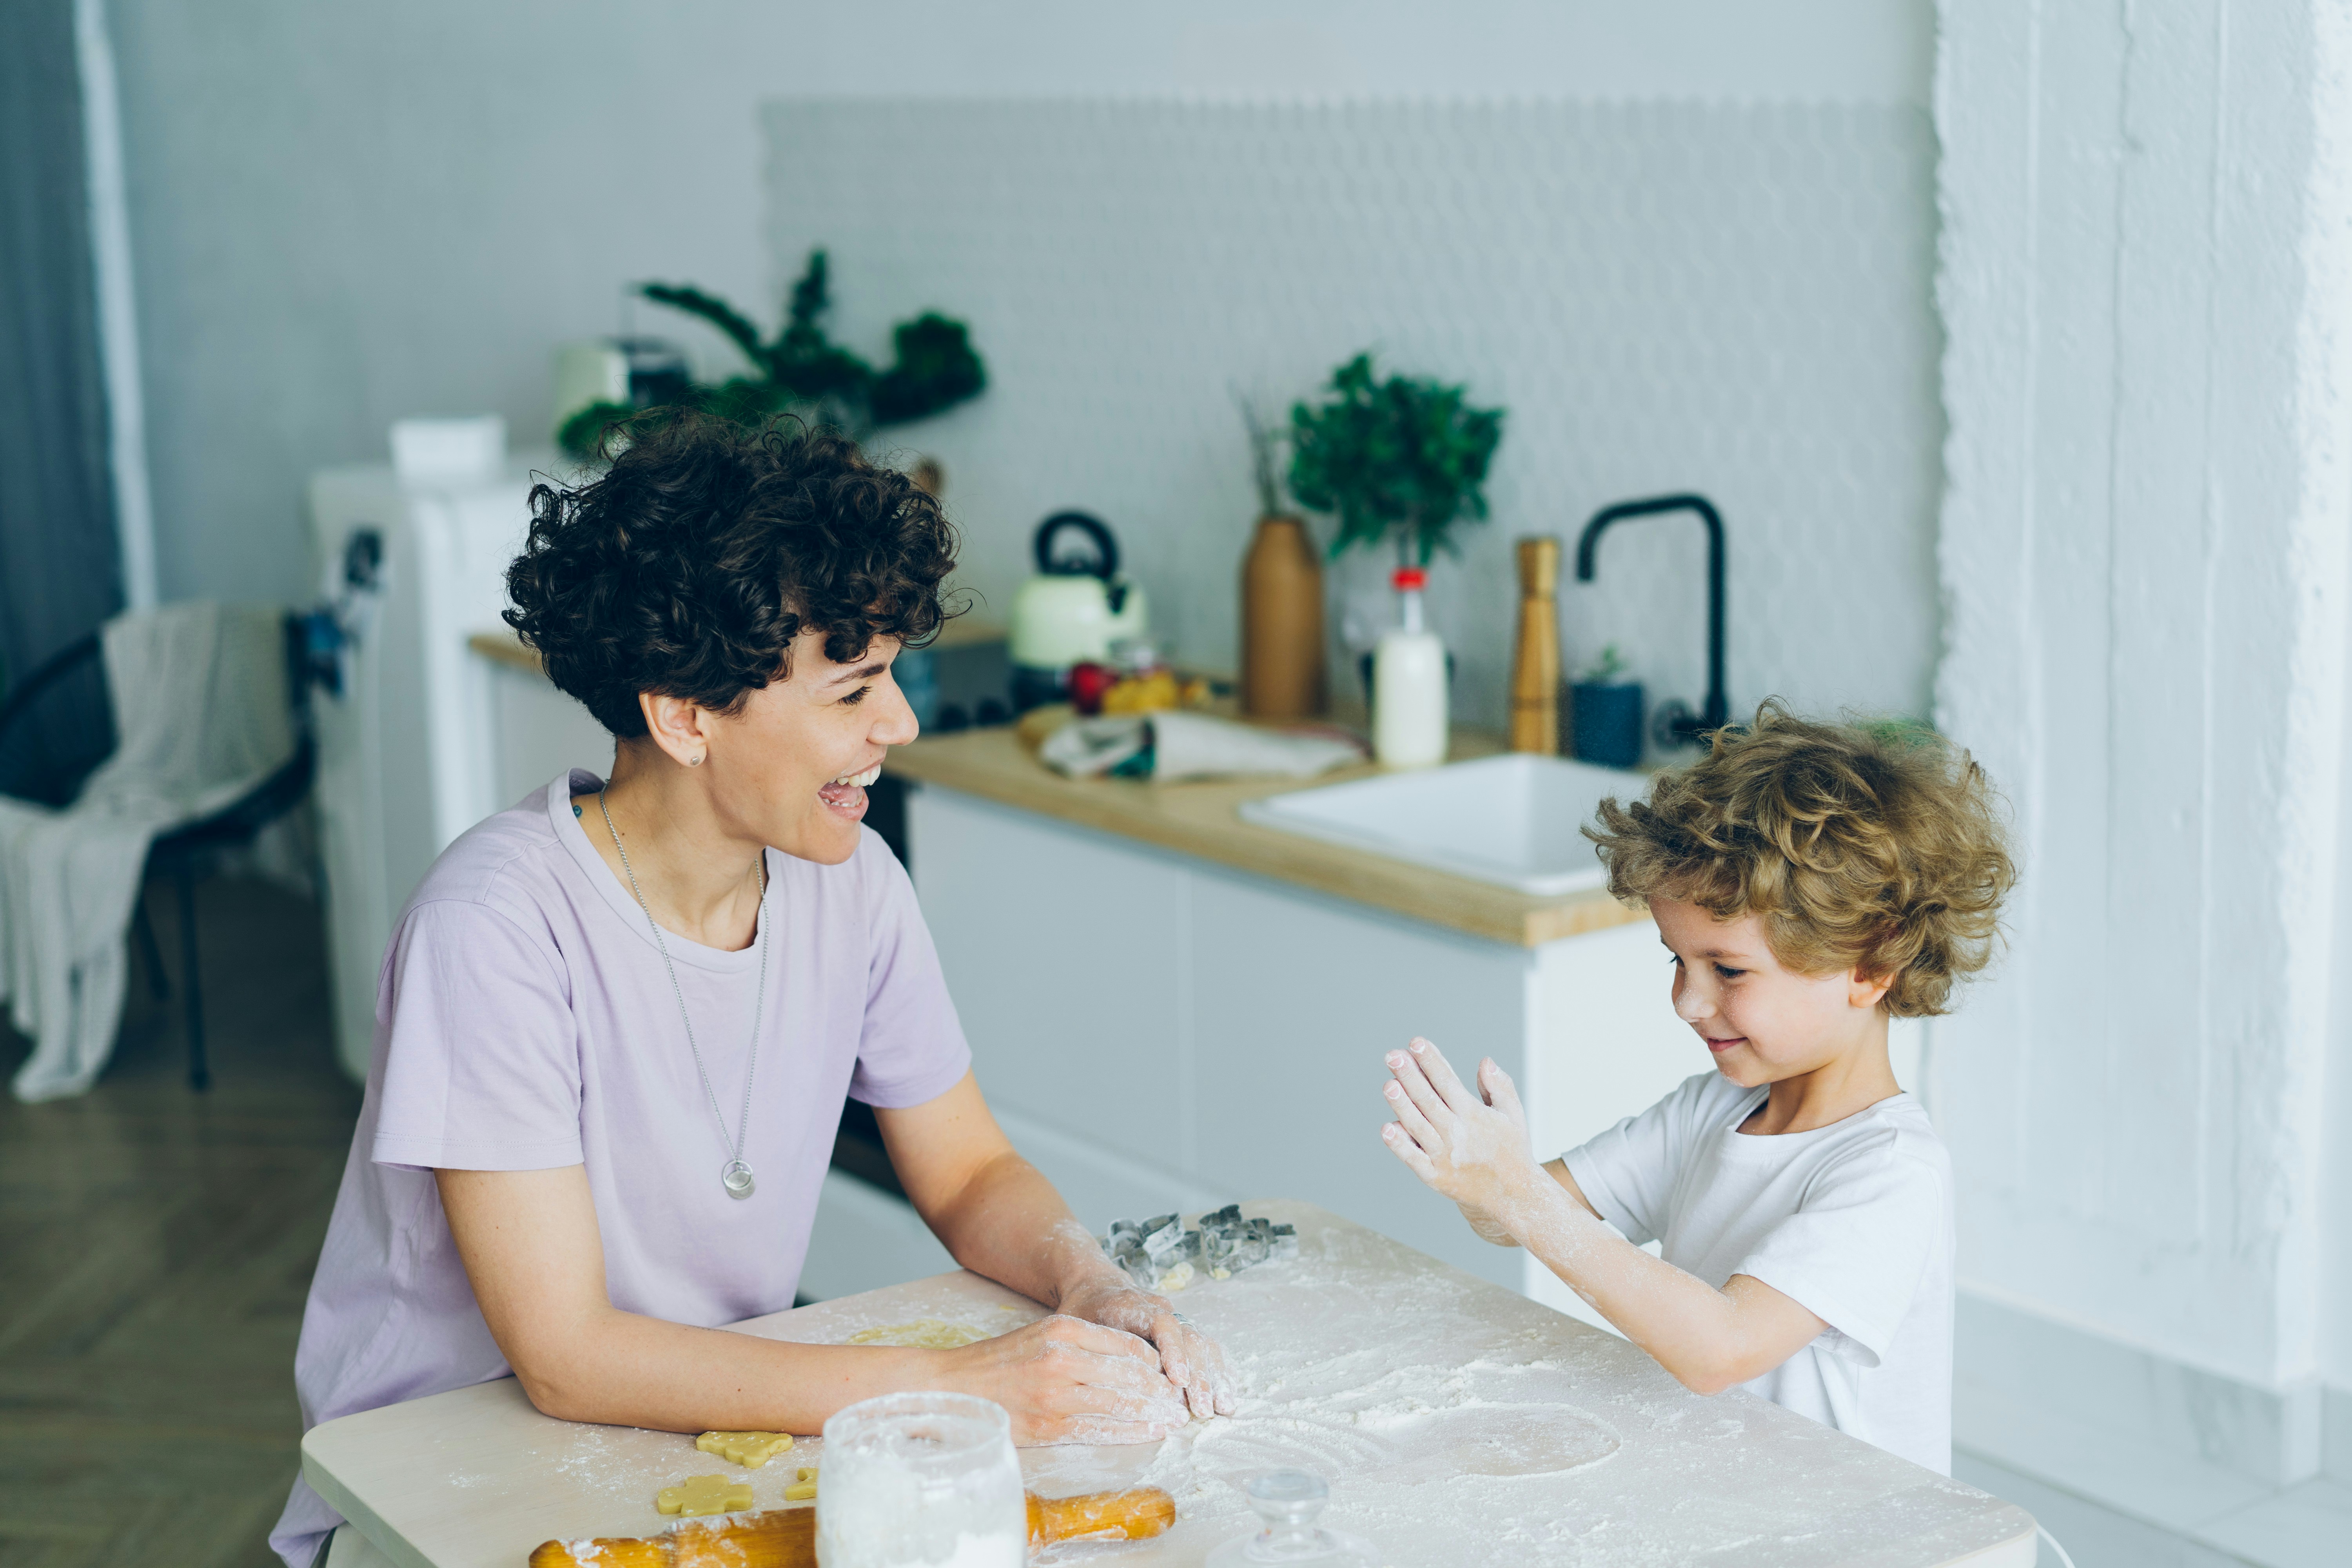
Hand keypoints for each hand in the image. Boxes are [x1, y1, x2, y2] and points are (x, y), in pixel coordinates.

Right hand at [936, 1313, 1191, 1444]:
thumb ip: (1081, 1340)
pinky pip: (1099, 1430)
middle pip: (1128, 1374)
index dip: (1154, 1360)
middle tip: (1181, 1399)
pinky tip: (1149, 1432)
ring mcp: (1055, 1395)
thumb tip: (1128, 1357)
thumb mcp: (1041, 1334)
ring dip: (1152, 1413)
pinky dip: (1129, 1432)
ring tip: (1173, 1418)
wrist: (953, 1387)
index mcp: (1062, 1331)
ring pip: (1118, 1403)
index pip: (1124, 1344)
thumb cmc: (999, 1362)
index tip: (1170, 1370)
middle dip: (1160, 1389)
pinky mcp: (1048, 1426)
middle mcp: (1062, 1359)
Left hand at [1057, 1273, 1236, 1419]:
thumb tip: (1095, 1380)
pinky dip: (1220, 1370)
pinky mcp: (1183, 1331)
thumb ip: (1088, 1345)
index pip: (1162, 1323)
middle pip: (1190, 1338)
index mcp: (1133, 1304)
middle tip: (1203, 1409)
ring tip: (1223, 1408)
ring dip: (1215, 1377)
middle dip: (1199, 1376)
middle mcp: (1161, 1309)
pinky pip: (1208, 1348)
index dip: (1173, 1351)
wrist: (1096, 1286)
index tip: (1179, 1380)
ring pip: (1204, 1344)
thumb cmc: (1081, 1311)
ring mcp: (1176, 1319)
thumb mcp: (1074, 1323)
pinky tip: (1229, 1392)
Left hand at [1380, 1038, 1543, 1236]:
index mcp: (1475, 1115)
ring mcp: (1444, 1157)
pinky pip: (1412, 1159)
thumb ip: (1499, 1086)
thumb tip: (1485, 1061)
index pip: (1447, 1081)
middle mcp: (1458, 1135)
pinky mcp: (1434, 1177)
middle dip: (1409, 1076)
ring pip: (1417, 1126)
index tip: (1416, 1042)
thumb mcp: (1512, 1115)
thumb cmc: (1511, 1150)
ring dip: (1401, 1105)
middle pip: (1428, 1100)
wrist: (1513, 1196)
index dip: (1431, 1061)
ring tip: (1389, 1084)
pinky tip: (1387, 1128)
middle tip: (1393, 1055)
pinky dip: (1399, 1145)